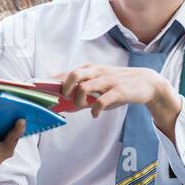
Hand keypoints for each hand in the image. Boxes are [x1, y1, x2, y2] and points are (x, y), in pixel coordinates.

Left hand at [56, 65, 172, 118]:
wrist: (146, 83)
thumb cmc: (119, 85)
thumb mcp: (100, 85)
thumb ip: (82, 92)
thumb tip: (63, 103)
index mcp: (90, 69)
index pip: (67, 73)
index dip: (51, 81)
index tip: (38, 89)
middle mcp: (97, 72)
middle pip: (73, 75)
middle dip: (65, 89)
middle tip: (67, 99)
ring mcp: (108, 81)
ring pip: (85, 87)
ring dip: (79, 100)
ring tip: (82, 107)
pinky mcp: (119, 91)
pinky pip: (102, 100)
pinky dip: (95, 110)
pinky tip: (95, 114)